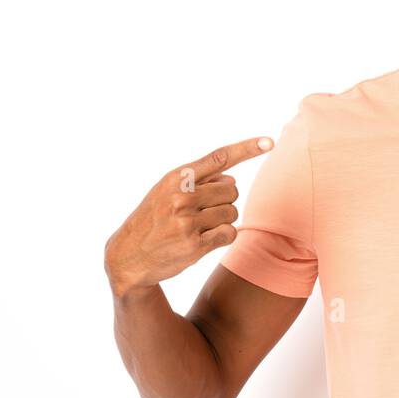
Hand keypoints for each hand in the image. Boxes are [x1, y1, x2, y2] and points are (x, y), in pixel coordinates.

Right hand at [104, 136, 272, 297]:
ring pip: (232, 213)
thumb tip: (231, 179)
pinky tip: (203, 241)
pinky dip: (223, 237)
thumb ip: (199, 181)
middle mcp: (182, 196)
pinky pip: (230, 233)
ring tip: (197, 227)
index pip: (219, 157)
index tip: (270, 141)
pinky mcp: (195, 244)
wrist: (128, 256)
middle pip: (232, 190)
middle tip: (200, 213)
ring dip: (222, 221)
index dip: (247, 148)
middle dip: (223, 201)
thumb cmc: (154, 219)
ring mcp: (188, 220)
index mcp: (177, 177)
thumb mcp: (166, 192)